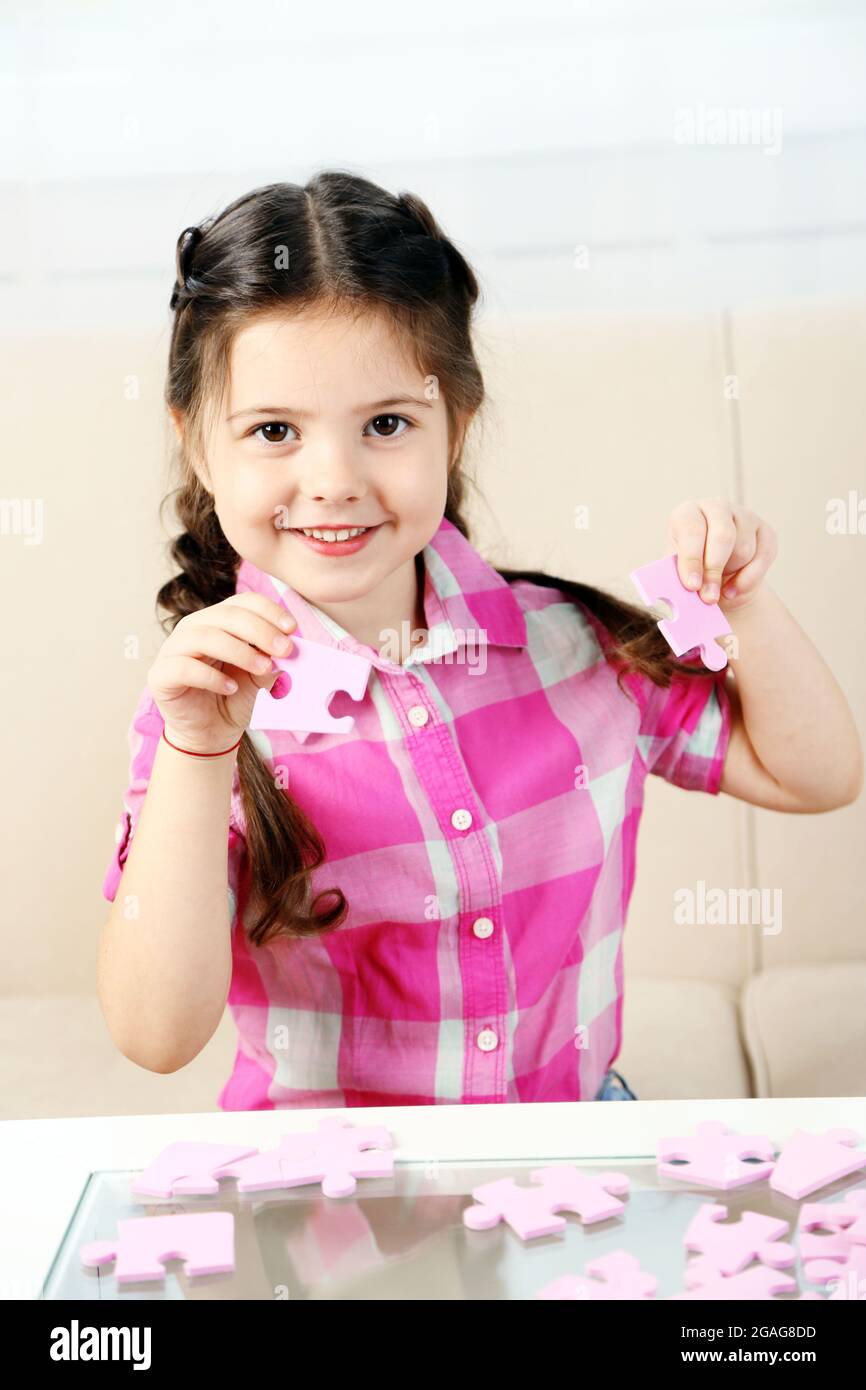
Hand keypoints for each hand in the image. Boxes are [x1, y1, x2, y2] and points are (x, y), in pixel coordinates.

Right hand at [147, 592, 295, 754]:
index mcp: (218, 620)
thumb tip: (290, 650)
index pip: (243, 602)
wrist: (210, 734)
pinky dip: (212, 677)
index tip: (292, 628)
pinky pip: (185, 668)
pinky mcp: (161, 675)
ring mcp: (174, 649)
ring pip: (205, 637)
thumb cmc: (234, 698)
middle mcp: (194, 628)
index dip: (269, 611)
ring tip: (263, 668)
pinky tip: (231, 688)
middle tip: (284, 650)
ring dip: (240, 651)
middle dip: (260, 631)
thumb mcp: (260, 677)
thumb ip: (272, 661)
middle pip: (227, 615)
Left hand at [666, 498, 777, 612]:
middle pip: (723, 536)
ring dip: (732, 574)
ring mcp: (744, 516)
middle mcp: (717, 508)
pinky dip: (749, 579)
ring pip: (744, 549)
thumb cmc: (693, 572)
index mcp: (687, 513)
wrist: (719, 580)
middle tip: (709, 597)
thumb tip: (678, 594)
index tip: (692, 586)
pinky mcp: (766, 531)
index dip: (692, 559)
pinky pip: (764, 556)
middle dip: (714, 571)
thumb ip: (677, 580)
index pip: (692, 530)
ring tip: (719, 585)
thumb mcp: (678, 574)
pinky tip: (734, 589)